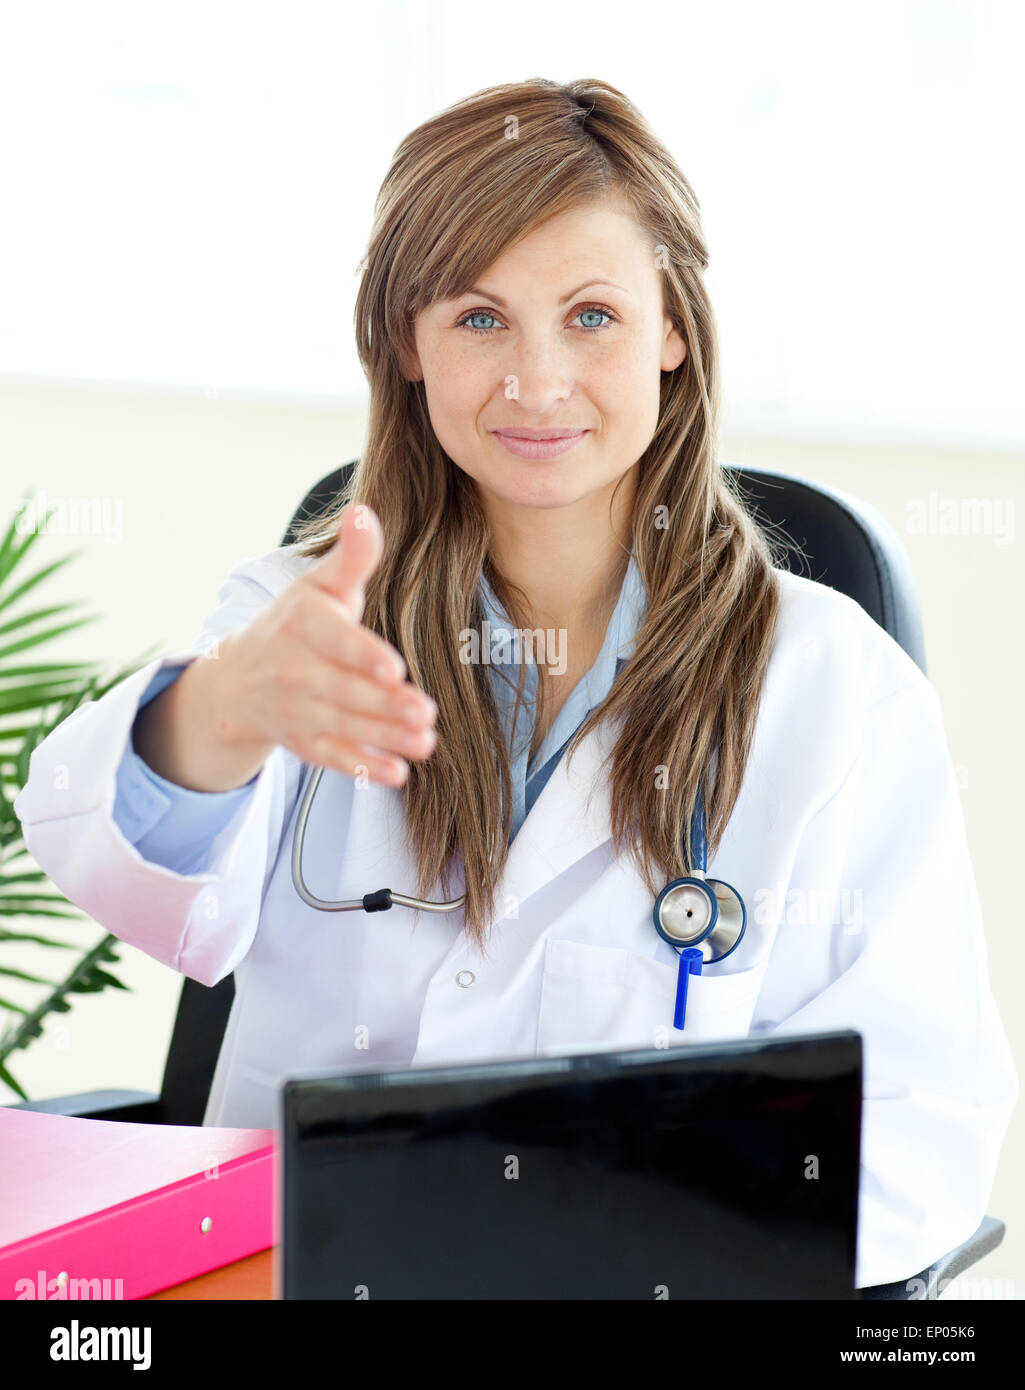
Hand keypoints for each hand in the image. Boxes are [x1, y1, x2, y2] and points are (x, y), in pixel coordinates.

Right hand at [219, 504, 436, 786]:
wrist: (239, 678)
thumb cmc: (298, 622)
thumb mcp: (320, 583)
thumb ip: (352, 556)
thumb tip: (364, 513)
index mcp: (302, 624)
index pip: (334, 641)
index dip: (362, 655)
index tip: (393, 667)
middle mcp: (295, 670)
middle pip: (344, 690)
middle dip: (384, 704)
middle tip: (425, 712)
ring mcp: (298, 710)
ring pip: (344, 726)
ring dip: (384, 738)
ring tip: (425, 742)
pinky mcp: (304, 742)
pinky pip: (332, 757)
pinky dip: (362, 768)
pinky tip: (396, 774)